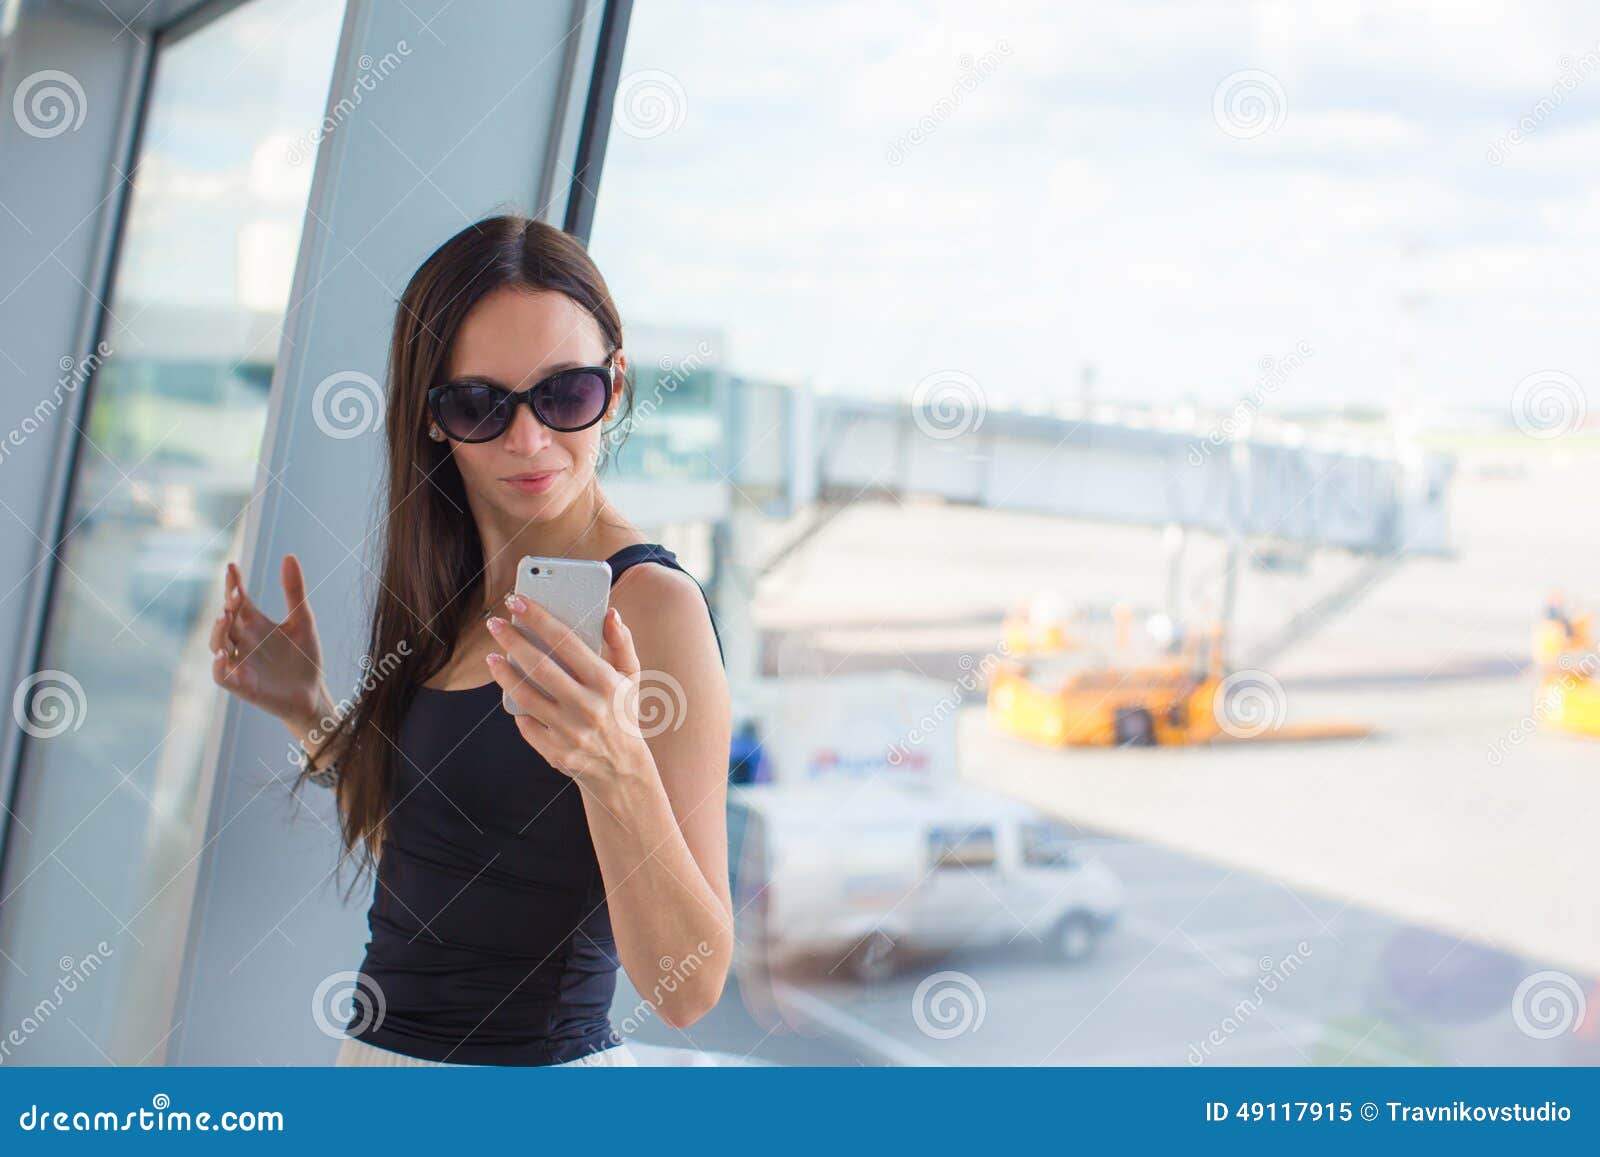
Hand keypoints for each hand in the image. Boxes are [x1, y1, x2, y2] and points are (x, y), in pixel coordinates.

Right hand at [210, 554, 327, 733]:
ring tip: (225, 616)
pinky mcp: (243, 685)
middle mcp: (242, 641)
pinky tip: (222, 654)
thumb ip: (294, 591)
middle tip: (236, 593)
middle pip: (226, 620)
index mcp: (254, 624)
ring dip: (218, 631)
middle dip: (228, 606)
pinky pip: (222, 676)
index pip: (237, 600)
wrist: (314, 694)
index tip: (232, 566)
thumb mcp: (303, 620)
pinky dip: (219, 666)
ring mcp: (240, 663)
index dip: (232, 583)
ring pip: (217, 645)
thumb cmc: (305, 658)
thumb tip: (289, 555)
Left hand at [484, 594, 653, 791]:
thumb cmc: (623, 712)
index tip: (517, 601)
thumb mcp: (631, 678)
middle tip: (495, 624)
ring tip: (494, 657)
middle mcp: (588, 707)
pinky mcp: (555, 752)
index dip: (538, 618)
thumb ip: (622, 643)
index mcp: (607, 682)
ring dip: (503, 673)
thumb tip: (610, 613)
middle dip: (512, 640)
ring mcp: (569, 732)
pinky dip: (517, 707)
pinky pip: (525, 724)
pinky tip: (512, 692)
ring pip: (524, 695)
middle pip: (539, 666)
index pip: (566, 641)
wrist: (623, 770)